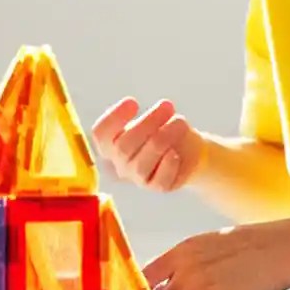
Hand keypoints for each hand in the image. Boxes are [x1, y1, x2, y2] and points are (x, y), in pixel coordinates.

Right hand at [91, 97, 205, 192]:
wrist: (188, 149)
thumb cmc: (163, 129)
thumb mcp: (152, 118)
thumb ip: (149, 118)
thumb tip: (162, 112)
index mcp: (112, 142)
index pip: (101, 134)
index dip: (114, 119)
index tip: (133, 102)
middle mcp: (120, 162)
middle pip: (123, 147)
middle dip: (147, 124)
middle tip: (167, 106)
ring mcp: (138, 177)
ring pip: (140, 165)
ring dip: (162, 140)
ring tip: (180, 122)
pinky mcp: (157, 186)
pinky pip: (158, 181)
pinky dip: (167, 166)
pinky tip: (175, 153)